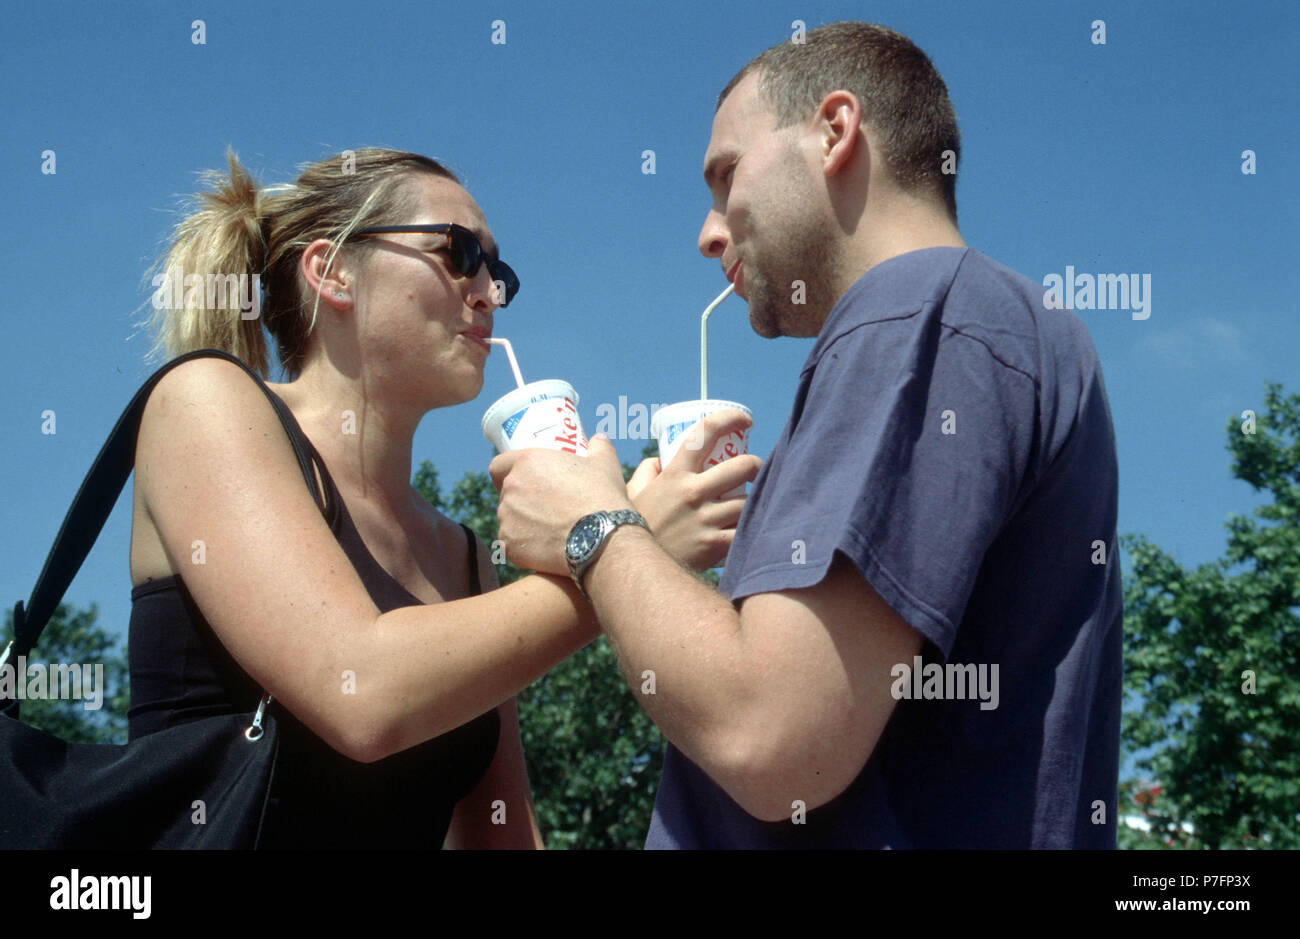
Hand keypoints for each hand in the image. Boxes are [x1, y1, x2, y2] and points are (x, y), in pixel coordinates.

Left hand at [490, 436, 632, 576]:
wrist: (601, 537)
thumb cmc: (602, 496)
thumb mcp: (605, 464)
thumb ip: (599, 447)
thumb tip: (599, 439)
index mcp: (527, 463)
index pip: (498, 466)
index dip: (504, 474)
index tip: (520, 482)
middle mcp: (511, 488)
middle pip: (505, 494)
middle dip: (520, 501)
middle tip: (543, 508)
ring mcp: (507, 517)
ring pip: (508, 520)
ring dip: (522, 524)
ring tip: (548, 531)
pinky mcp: (509, 544)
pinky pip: (511, 544)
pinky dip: (524, 547)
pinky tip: (544, 548)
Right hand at [625, 409, 761, 570]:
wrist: (630, 567)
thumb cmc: (632, 526)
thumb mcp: (632, 491)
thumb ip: (647, 470)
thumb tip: (661, 460)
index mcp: (674, 473)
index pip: (704, 433)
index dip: (730, 419)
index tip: (746, 421)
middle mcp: (692, 492)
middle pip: (742, 468)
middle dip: (756, 465)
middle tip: (756, 470)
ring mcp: (705, 520)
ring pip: (748, 502)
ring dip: (755, 501)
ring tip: (753, 504)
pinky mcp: (714, 546)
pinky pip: (744, 533)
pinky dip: (749, 531)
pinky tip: (749, 532)